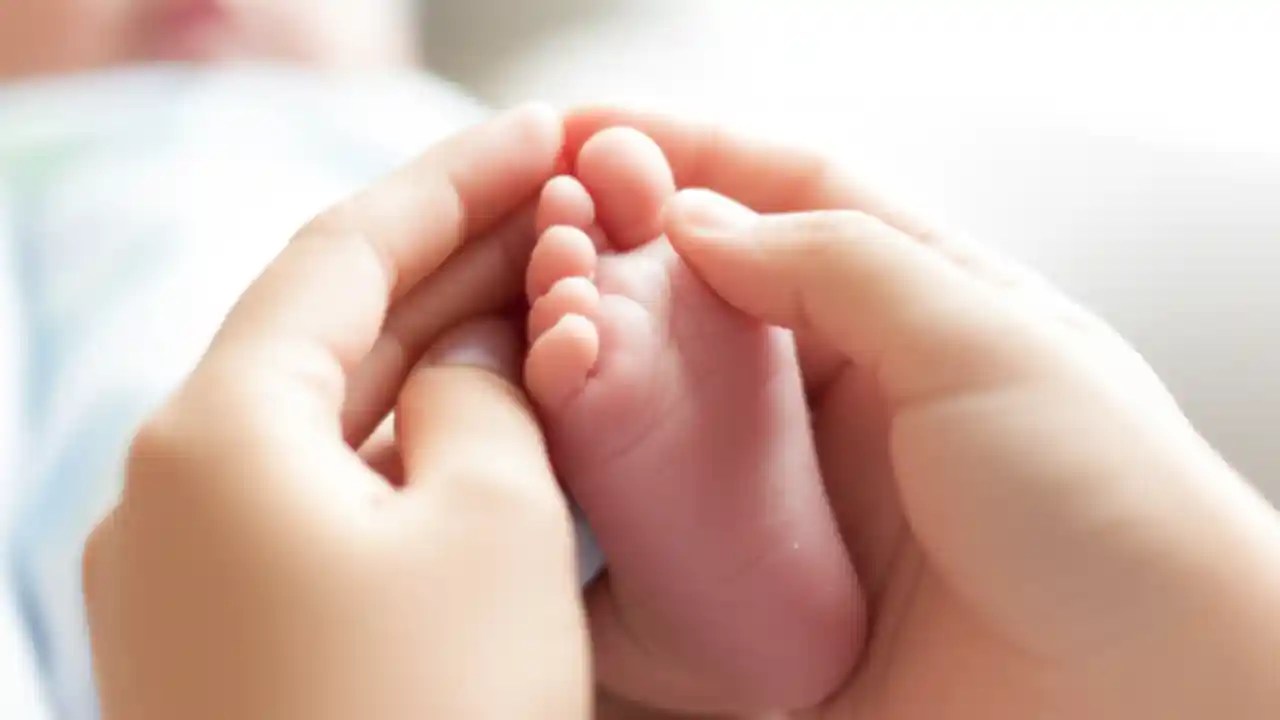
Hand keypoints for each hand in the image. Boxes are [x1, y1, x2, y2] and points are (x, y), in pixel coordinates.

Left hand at [82, 106, 589, 719]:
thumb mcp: (490, 525)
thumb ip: (478, 404)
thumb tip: (465, 372)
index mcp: (214, 432)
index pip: (344, 250)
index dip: (453, 179)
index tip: (542, 134)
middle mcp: (173, 488)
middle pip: (332, 327)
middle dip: (454, 260)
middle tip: (564, 207)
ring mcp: (193, 569)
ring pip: (334, 419)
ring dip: (439, 358)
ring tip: (547, 299)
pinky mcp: (233, 636)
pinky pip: (330, 503)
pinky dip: (412, 454)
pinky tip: (491, 426)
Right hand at [567, 109, 1279, 718]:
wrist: (1147, 708)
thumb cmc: (1112, 515)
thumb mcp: (993, 344)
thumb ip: (845, 266)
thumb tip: (706, 223)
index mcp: (921, 306)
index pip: (787, 196)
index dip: (689, 153)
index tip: (590, 137)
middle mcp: (856, 390)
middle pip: (716, 297)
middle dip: (626, 256)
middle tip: (546, 237)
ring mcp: (810, 487)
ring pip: (680, 404)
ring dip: (607, 366)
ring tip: (542, 337)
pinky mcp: (777, 586)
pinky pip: (673, 527)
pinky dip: (616, 493)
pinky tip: (566, 465)